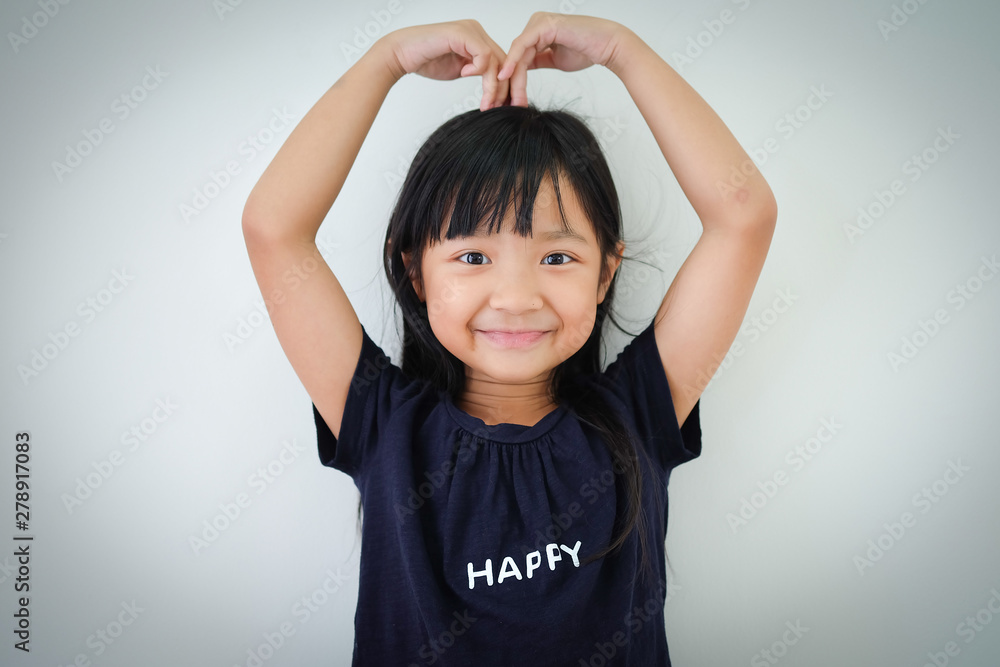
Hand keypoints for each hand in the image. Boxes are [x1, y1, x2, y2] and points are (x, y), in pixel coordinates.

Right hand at [383, 20, 510, 110]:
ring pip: (496, 62)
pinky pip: (484, 55)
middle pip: (503, 62)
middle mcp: (476, 32)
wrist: (402, 54)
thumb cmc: (427, 61)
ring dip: (493, 87)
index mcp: (477, 40)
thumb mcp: (460, 70)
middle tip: (501, 109)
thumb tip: (496, 89)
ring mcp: (470, 31)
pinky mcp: (462, 33)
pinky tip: (464, 74)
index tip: (502, 107)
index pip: (502, 63)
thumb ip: (477, 72)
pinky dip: (478, 69)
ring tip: (485, 102)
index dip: (505, 87)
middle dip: (505, 89)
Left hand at [498, 12, 629, 106]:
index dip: (512, 79)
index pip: (519, 57)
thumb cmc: (587, 51)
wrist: (608, 46)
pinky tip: (507, 75)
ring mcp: (539, 23)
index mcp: (538, 31)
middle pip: (516, 56)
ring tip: (511, 97)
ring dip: (513, 77)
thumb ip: (536, 61)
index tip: (508, 100)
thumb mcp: (553, 59)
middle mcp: (536, 24)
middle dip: (510, 81)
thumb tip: (520, 69)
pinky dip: (513, 61)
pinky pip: (523, 44)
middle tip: (505, 103)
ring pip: (518, 53)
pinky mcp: (543, 25)